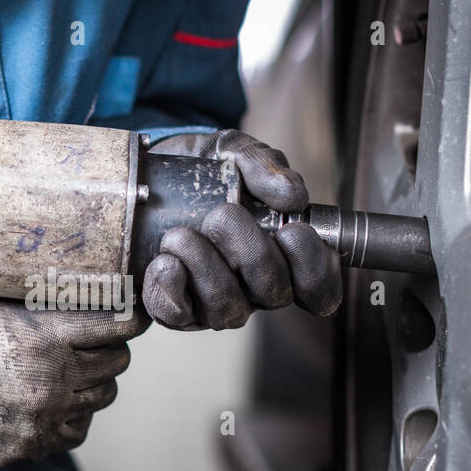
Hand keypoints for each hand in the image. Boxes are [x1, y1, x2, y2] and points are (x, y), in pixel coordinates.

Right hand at [0, 285, 149, 464]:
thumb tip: (56, 269)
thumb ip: (24, 290)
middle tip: (94, 340)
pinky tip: (54, 401)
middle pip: (116, 363)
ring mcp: (39, 416)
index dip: (131, 316)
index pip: (119, 326)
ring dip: (92, 382)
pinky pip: (74, 432)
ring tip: (72, 370)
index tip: (131, 312)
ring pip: (100, 399)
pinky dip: (72, 416)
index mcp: (44, 335)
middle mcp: (50, 378)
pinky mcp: (24, 445)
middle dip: (110, 348)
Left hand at [141, 130, 341, 329]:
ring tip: (178, 234)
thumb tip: (291, 196)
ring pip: (227, 309)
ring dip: (204, 267)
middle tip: (221, 215)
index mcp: (284, 258)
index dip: (316, 271)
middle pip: (273, 293)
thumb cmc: (206, 170)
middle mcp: (254, 288)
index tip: (292, 232)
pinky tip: (164, 261)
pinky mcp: (176, 310)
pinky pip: (177, 316)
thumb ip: (265, 165)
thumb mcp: (236, 153)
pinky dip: (169, 289)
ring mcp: (216, 304)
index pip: (320, 291)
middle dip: (250, 251)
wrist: (150, 177)